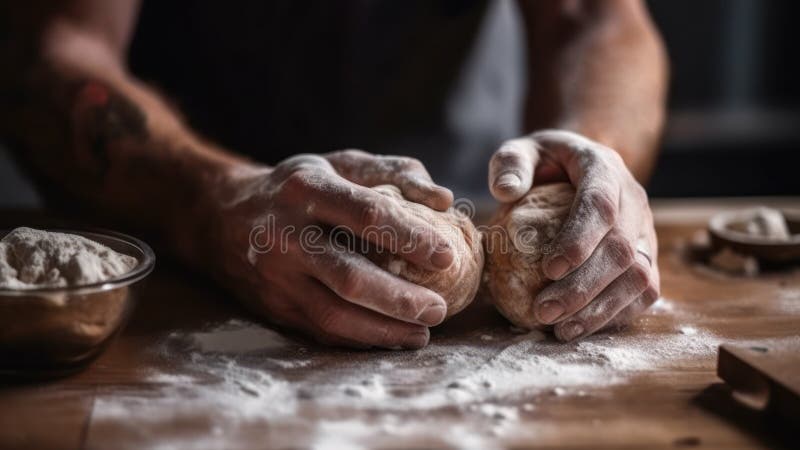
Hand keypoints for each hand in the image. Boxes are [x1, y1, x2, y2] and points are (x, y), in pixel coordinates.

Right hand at [209, 150, 454, 348]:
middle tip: (439, 309)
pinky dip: (360, 339)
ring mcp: (275, 276)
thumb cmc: (297, 186)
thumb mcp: (339, 163)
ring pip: (334, 314)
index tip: (448, 257)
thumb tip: (444, 200)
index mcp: (307, 189)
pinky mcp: (272, 306)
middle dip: (400, 299)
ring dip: (384, 329)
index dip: (410, 238)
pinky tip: (390, 337)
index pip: (366, 215)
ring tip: (422, 332)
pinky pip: (320, 330)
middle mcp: (286, 235)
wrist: (219, 216)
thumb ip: (393, 173)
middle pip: (350, 276)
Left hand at [488, 130, 659, 340]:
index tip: (550, 269)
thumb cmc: (547, 163)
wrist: (583, 167)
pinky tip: (580, 329)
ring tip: (561, 330)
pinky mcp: (648, 258)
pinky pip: (643, 292)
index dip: (580, 239)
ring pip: (640, 277)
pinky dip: (615, 315)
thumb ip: (511, 163)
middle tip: (545, 311)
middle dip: (584, 287)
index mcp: (604, 168)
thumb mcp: (524, 151)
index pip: (601, 205)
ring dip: (601, 309)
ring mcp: (646, 231)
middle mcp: (634, 200)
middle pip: (621, 249)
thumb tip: (505, 190)